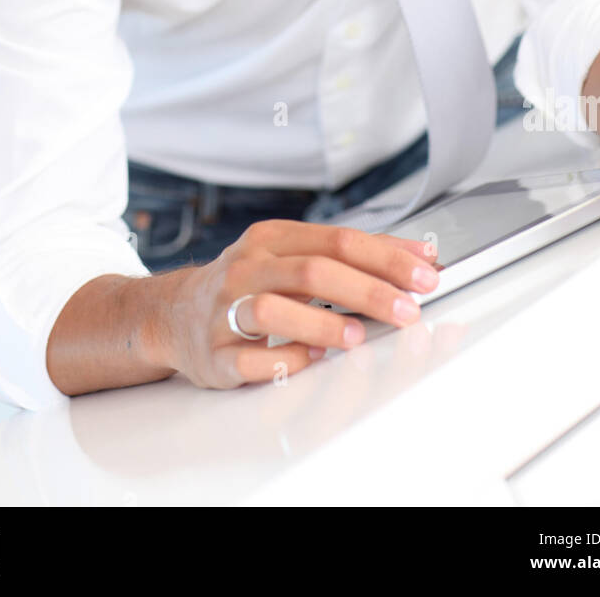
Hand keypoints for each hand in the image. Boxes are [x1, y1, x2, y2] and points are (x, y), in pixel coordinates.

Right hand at [157, 219, 440, 388]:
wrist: (174, 314)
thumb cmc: (249, 283)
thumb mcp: (293, 256)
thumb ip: (351, 256)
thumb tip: (420, 255)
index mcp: (272, 238)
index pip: (338, 240)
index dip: (386, 257)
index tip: (425, 274)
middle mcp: (247, 267)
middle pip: (313, 271)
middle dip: (368, 291)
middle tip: (408, 311)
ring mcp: (226, 310)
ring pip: (275, 310)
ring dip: (324, 325)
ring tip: (358, 337)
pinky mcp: (215, 353)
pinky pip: (251, 360)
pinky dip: (286, 361)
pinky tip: (311, 361)